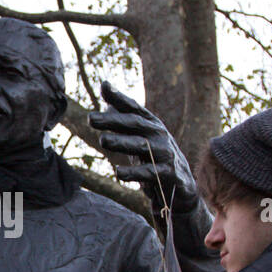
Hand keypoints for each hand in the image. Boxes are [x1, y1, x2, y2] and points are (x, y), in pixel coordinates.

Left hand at [88, 81, 198, 212]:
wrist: (181, 184)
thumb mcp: (140, 136)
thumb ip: (123, 119)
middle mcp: (159, 134)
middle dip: (113, 121)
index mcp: (151, 124)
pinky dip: (133, 172)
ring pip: (141, 146)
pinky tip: (118, 172)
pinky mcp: (168, 174)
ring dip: (121, 142)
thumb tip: (107, 95)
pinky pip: (149, 172)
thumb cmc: (154, 157)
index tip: (104, 86)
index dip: (119, 97)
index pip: (134, 108)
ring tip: (103, 140)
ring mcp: (165, 153)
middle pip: (135, 124)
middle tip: (90, 119)